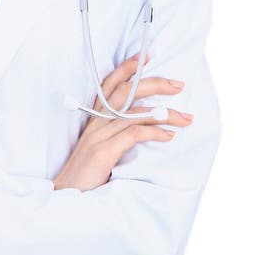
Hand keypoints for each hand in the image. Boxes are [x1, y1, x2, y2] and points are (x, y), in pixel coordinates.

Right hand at [53, 52, 193, 191]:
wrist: (68, 197)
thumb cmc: (87, 176)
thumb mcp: (100, 149)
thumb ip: (115, 134)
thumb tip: (142, 126)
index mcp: (94, 119)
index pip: (110, 84)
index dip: (127, 68)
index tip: (146, 56)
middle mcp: (96, 123)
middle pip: (125, 91)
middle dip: (153, 83)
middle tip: (178, 84)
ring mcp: (98, 136)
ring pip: (134, 112)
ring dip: (164, 112)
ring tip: (186, 117)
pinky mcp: (103, 152)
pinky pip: (133, 134)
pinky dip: (154, 132)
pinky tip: (169, 136)